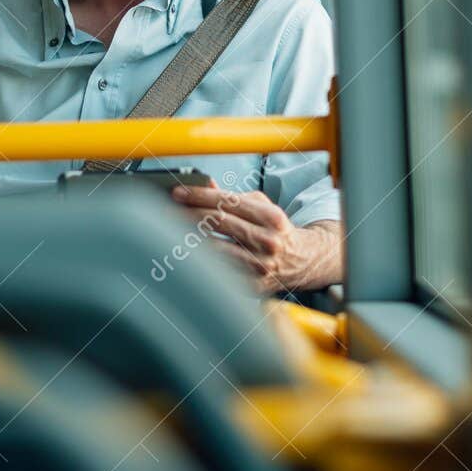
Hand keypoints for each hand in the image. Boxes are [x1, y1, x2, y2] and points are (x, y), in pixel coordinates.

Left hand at [171, 185, 342, 293]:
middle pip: (218, 222)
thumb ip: (234, 197)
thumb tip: (204, 185)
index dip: (199, 195)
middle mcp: (268, 240)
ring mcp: (261, 265)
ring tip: (171, 230)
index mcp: (271, 217)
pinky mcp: (254, 285)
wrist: (303, 261)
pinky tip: (187, 253)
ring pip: (215, 248)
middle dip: (188, 212)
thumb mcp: (263, 207)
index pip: (228, 201)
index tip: (178, 192)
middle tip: (168, 208)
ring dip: (189, 237)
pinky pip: (220, 270)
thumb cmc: (277, 230)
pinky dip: (201, 260)